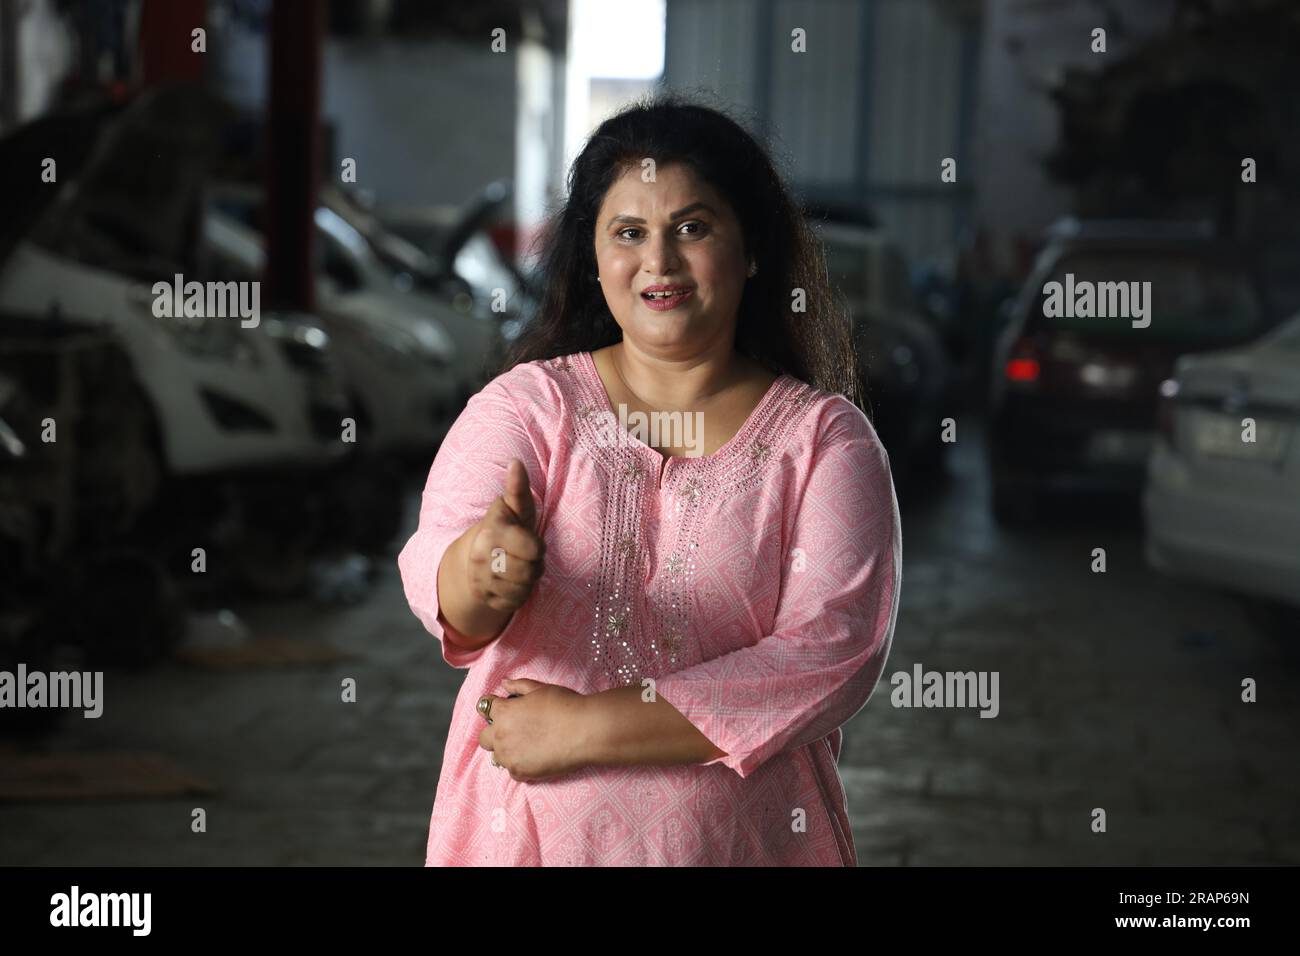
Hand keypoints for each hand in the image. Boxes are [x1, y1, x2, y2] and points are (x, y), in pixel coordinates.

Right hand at [467, 459, 544, 614]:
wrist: (474, 558)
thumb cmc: (507, 528)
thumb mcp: (515, 509)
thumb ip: (517, 489)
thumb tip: (515, 463)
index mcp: (491, 533)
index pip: (534, 550)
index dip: (538, 547)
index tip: (531, 542)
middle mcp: (481, 558)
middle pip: (531, 572)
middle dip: (535, 565)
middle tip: (526, 556)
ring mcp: (480, 581)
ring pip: (524, 589)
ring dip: (528, 581)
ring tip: (520, 567)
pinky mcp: (484, 599)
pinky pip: (515, 603)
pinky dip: (519, 595)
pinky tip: (512, 583)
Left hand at [478, 678, 588, 781]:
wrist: (584, 731)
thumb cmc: (564, 706)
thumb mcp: (540, 689)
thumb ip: (518, 686)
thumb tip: (504, 683)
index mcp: (503, 712)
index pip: (484, 708)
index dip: (495, 707)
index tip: (504, 709)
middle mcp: (500, 735)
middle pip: (484, 738)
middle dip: (495, 733)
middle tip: (515, 730)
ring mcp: (509, 756)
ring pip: (498, 756)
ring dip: (507, 750)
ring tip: (529, 745)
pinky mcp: (520, 772)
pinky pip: (512, 770)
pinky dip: (521, 764)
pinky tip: (536, 756)